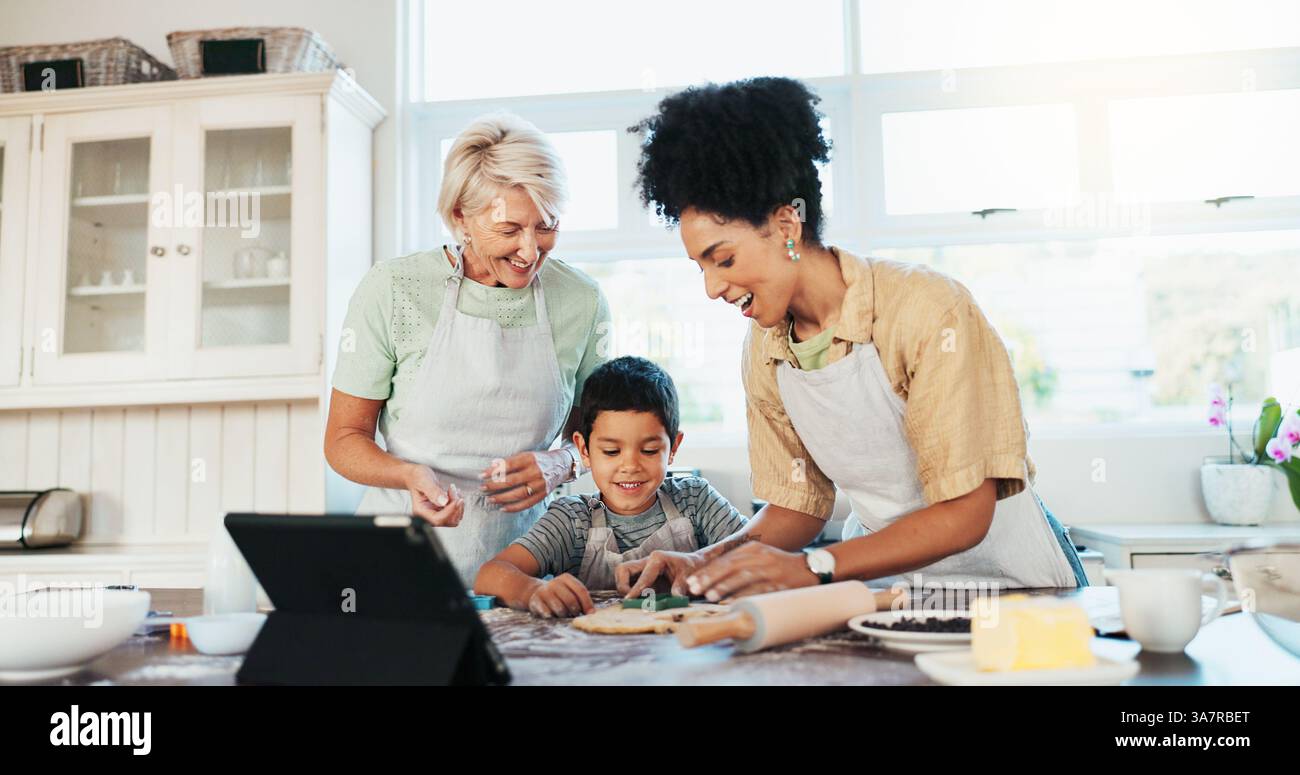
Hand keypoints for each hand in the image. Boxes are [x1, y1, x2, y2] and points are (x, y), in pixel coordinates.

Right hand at [403, 464, 464, 526]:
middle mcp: (428, 515)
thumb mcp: (424, 481)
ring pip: (454, 517)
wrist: (416, 475)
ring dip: (458, 504)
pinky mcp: (442, 510)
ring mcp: (436, 513)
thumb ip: (433, 492)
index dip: (450, 511)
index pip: (437, 519)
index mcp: (420, 511)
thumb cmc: (417, 477)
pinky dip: (458, 503)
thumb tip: (443, 502)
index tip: (457, 500)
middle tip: (454, 491)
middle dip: (455, 506)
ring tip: (454, 490)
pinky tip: (454, 493)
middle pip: (448, 521)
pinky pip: (455, 512)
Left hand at [479, 449, 570, 512]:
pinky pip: (526, 504)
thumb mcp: (526, 455)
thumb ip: (510, 461)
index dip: (493, 471)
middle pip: (511, 480)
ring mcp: (540, 484)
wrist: (561, 465)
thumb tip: (492, 466)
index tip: (481, 475)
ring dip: (502, 498)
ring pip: (518, 494)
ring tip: (490, 499)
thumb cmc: (539, 460)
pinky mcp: (542, 495)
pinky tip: (503, 508)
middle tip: (483, 488)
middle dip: (494, 485)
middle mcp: (535, 471)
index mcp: (529, 459)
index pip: (508, 465)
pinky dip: (514, 508)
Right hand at [526, 573, 594, 617]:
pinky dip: (552, 617)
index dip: (587, 604)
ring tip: (564, 616)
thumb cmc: (559, 595)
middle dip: (575, 611)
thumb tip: (591, 613)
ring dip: (564, 615)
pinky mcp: (535, 601)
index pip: (581, 590)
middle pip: (571, 600)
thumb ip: (580, 598)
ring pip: (560, 608)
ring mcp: (544, 591)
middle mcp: (555, 583)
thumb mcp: (569, 590)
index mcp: (566, 578)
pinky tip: (553, 617)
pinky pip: (547, 613)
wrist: (536, 592)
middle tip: (575, 615)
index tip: (590, 614)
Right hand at [616, 550, 707, 598]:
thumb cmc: (692, 568)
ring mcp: (643, 567)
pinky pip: (629, 581)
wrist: (695, 564)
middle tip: (630, 600)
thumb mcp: (689, 577)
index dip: (635, 590)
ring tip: (635, 601)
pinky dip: (630, 591)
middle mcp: (647, 561)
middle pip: (623, 569)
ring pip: (623, 574)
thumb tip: (676, 598)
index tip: (628, 600)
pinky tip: (639, 600)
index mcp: (657, 558)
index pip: (642, 576)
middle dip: (623, 585)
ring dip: (624, 588)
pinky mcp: (643, 575)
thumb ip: (681, 587)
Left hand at [684, 543, 818, 601]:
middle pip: (731, 566)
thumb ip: (738, 564)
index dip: (707, 571)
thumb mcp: (759, 557)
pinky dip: (745, 596)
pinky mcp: (780, 583)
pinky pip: (759, 590)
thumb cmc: (779, 566)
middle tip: (695, 589)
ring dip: (725, 587)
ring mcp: (771, 570)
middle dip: (710, 578)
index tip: (692, 582)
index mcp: (753, 549)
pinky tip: (733, 603)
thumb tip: (710, 578)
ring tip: (709, 596)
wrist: (811, 569)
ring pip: (743, 577)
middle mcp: (760, 556)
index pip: (725, 559)